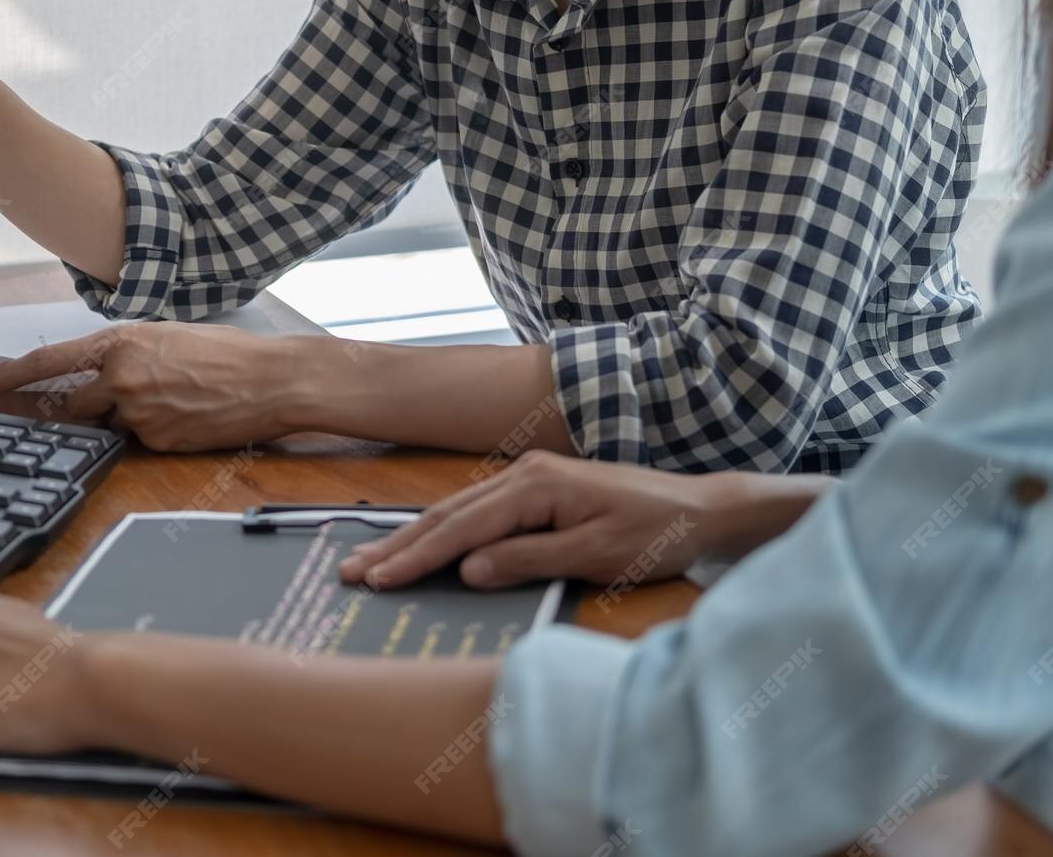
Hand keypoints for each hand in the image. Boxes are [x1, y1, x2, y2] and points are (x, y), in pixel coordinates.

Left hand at [0, 323, 305, 451]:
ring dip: (128, 416)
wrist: (270, 381)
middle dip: (86, 406)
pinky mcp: (157, 442)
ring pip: (111, 424)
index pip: (49, 362)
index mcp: (120, 343)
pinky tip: (188, 416)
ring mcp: (138, 415)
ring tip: (174, 400)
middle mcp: (121, 379)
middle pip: (75, 405)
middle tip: (117, 398)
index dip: (12, 375)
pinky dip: (156, 431)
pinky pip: (140, 440)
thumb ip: (128, 350)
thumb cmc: (227, 351)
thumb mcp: (167, 335)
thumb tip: (101, 369)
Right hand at [336, 451, 735, 590]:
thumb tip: (469, 571)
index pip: (462, 528)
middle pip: (449, 515)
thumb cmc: (655, 534)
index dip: (417, 557)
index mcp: (535, 484)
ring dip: (414, 539)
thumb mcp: (595, 556)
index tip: (378, 580)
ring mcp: (530, 477)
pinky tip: (422, 546)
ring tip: (371, 562)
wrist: (701, 510)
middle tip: (350, 571)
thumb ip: (528, 561)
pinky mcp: (539, 489)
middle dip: (398, 546)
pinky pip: (478, 513)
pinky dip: (444, 533)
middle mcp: (524, 473)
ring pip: (458, 513)